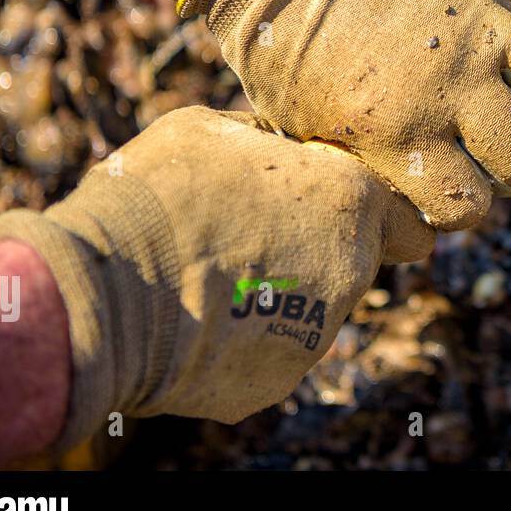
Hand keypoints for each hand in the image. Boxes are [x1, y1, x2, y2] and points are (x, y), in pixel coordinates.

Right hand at [0, 106, 432, 449]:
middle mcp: (353, 270)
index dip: (381, 217)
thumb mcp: (210, 129)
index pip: (409, 222)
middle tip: (250, 236)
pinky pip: (271, 350)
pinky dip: (245, 338)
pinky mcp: (277, 380)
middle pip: (354, 262)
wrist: (101, 295)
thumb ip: (266, 140)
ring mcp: (318, 332)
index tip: (348, 216)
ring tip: (212, 275)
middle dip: (316, 249)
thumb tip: (273, 140)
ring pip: (313, 308)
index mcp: (350, 200)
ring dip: (279, 293)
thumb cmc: (156, 195)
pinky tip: (198, 318)